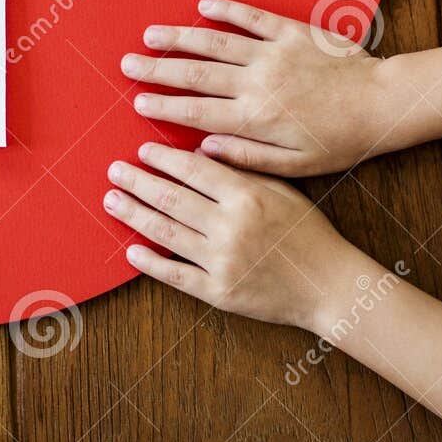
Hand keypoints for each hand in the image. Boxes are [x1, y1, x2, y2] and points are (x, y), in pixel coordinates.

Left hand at [104, 143, 366, 333]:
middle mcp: (230, 227)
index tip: (141, 149)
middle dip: (138, 182)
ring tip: (112, 200)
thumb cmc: (306, 231)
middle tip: (114, 170)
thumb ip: (241, 169)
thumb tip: (197, 151)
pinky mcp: (219, 292)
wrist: (329, 285)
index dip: (162, 158)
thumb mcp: (281, 189)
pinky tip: (131, 250)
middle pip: (171, 198)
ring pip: (166, 233)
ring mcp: (222, 262)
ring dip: (134, 214)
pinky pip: (176, 275)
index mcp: (246, 196)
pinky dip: (150, 262)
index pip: (192, 170)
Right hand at [120, 0, 399, 175]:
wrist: (382, 103)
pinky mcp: (292, 32)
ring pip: (216, 41)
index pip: (196, 111)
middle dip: (156, 68)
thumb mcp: (294, 165)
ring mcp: (273, 53)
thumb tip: (206, 147)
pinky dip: (226, 9)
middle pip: (194, 73)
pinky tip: (203, 6)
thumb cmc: (339, 141)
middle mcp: (256, 82)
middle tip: (127, 64)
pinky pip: (252, 17)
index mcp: (254, 118)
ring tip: (151, 34)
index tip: (138, 102)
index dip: (163, 106)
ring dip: (180, 37)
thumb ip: (246, 156)